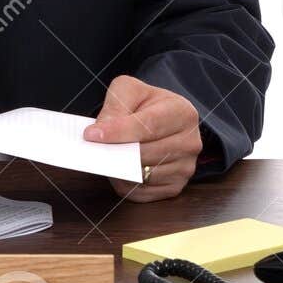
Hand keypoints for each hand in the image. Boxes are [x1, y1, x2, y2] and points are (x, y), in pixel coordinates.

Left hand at [82, 74, 202, 201]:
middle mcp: (190, 142)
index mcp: (182, 113)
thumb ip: (116, 105)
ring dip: (119, 168)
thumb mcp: (130, 90)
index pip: (148, 126)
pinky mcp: (174, 187)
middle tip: (93, 147)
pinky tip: (118, 168)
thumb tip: (101, 131)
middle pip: (145, 153)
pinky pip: (141, 192)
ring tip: (106, 155)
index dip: (118, 132)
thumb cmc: (146, 104)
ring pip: (142, 174)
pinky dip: (124, 183)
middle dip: (115, 150)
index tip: (92, 135)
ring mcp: (185, 168)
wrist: (161, 119)